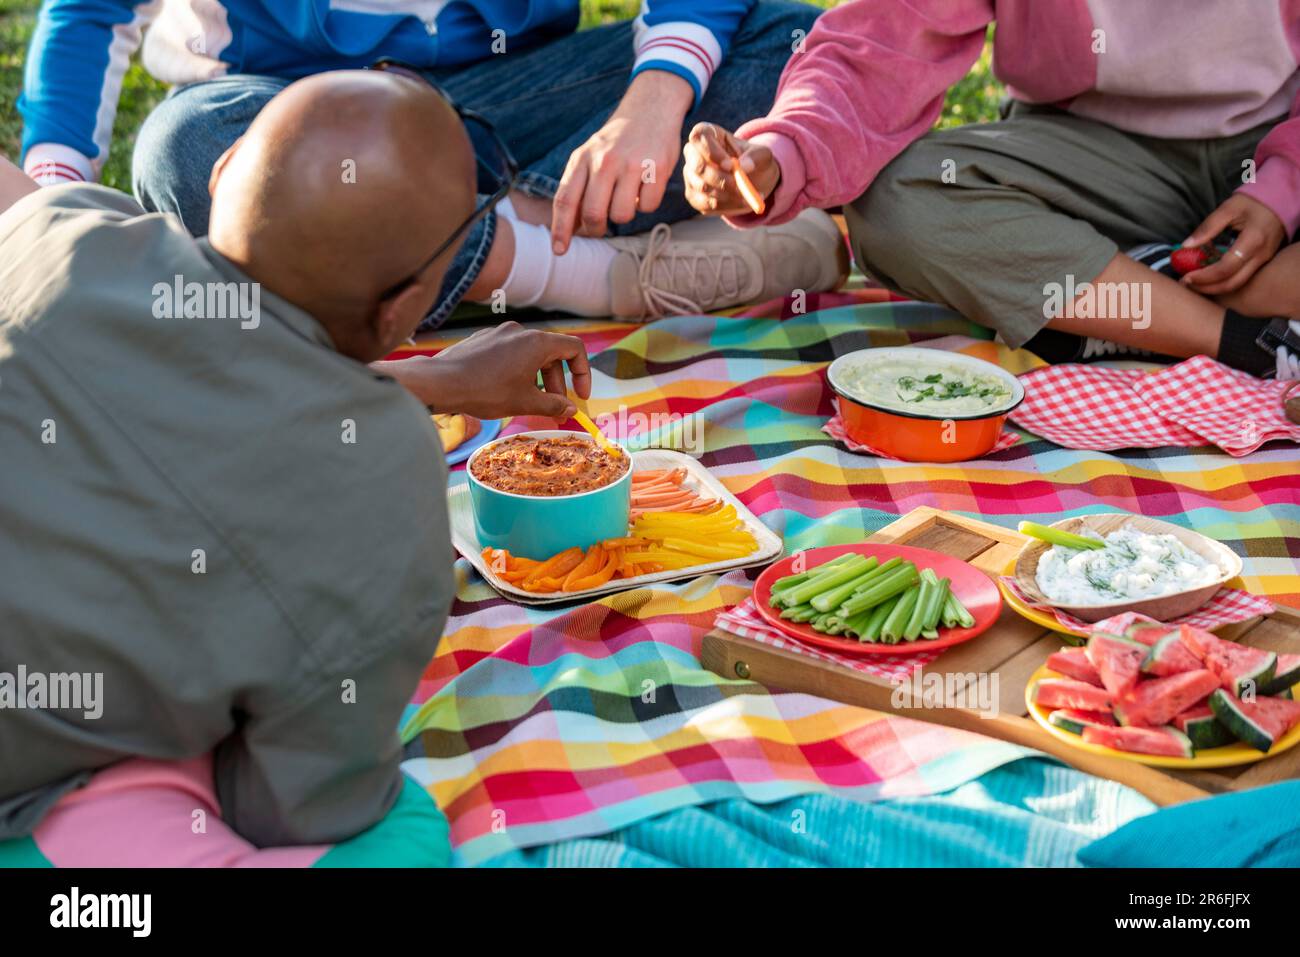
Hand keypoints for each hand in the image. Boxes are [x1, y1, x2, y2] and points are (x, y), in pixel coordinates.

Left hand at [374, 322, 590, 418]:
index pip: (574, 348)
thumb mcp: (525, 402)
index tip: (580, 396)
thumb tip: (570, 409)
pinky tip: (504, 390)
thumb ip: (553, 404)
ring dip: (536, 378)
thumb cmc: (486, 391)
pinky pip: (509, 353)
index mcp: (536, 342)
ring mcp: (499, 333)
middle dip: (557, 383)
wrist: (441, 382)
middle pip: (551, 354)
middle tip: (553, 408)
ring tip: (528, 401)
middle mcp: (519, 331)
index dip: (583, 373)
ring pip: (529, 354)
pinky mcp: (482, 340)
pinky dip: (516, 370)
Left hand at [550, 71, 693, 253]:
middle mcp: (604, 161)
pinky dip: (646, 203)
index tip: (560, 251)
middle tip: (600, 225)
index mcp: (582, 158)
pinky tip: (645, 185)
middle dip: (596, 228)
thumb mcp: (590, 156)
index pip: (565, 199)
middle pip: (593, 214)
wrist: (650, 108)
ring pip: (621, 215)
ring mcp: (631, 164)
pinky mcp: (657, 168)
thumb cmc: (616, 142)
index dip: (560, 229)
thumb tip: (569, 229)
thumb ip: (578, 188)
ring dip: (624, 213)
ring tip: (627, 194)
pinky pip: (648, 207)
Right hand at [683, 123, 779, 216]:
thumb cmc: (754, 160)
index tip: (730, 165)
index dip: (711, 152)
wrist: (753, 179)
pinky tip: (739, 202)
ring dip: (726, 194)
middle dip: (720, 179)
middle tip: (739, 186)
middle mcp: (693, 153)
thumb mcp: (762, 154)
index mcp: (708, 134)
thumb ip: (755, 156)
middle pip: (697, 166)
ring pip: (702, 187)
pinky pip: (704, 204)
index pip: (698, 136)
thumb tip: (743, 167)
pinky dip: (725, 206)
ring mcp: (690, 175)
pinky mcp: (693, 195)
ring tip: (747, 195)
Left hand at [1180, 193, 1285, 295]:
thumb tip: (1186, 245)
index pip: (1226, 268)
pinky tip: (1208, 278)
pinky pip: (1241, 278)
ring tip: (1193, 283)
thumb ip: (1207, 227)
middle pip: (1232, 283)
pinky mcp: (1261, 262)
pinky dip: (1223, 282)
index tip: (1186, 277)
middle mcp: (1261, 255)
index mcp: (1253, 241)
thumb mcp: (1228, 209)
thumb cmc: (1253, 203)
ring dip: (1214, 288)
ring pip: (1237, 284)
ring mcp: (1263, 261)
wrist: (1280, 201)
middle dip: (1207, 288)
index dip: (1204, 276)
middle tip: (1186, 284)